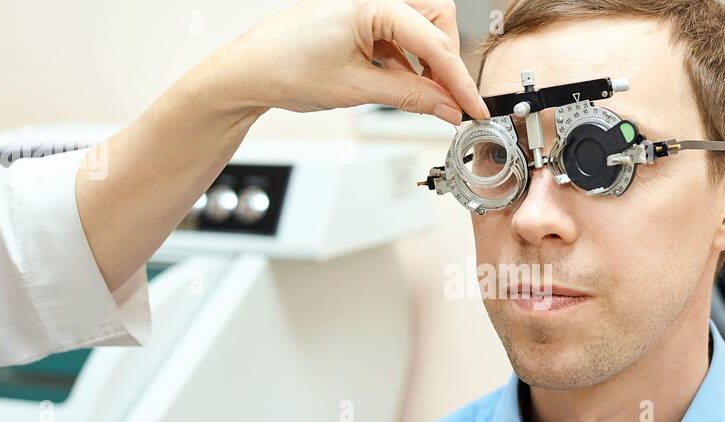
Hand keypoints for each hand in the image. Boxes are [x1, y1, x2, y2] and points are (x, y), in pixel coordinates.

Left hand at [199, 0, 488, 123]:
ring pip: (422, 26)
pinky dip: (410, 58)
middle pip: (437, 21)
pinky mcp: (362, 16)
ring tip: (425, 95)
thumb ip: (411, 96)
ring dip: (429, 61)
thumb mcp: (358, 88)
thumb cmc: (287, 68)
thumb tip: (448, 107)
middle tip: (448, 98)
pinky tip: (405, 83)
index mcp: (373, 2)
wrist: (251, 71)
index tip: (474, 106)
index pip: (434, 42)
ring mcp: (368, 3)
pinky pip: (402, 32)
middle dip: (446, 60)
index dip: (459, 80)